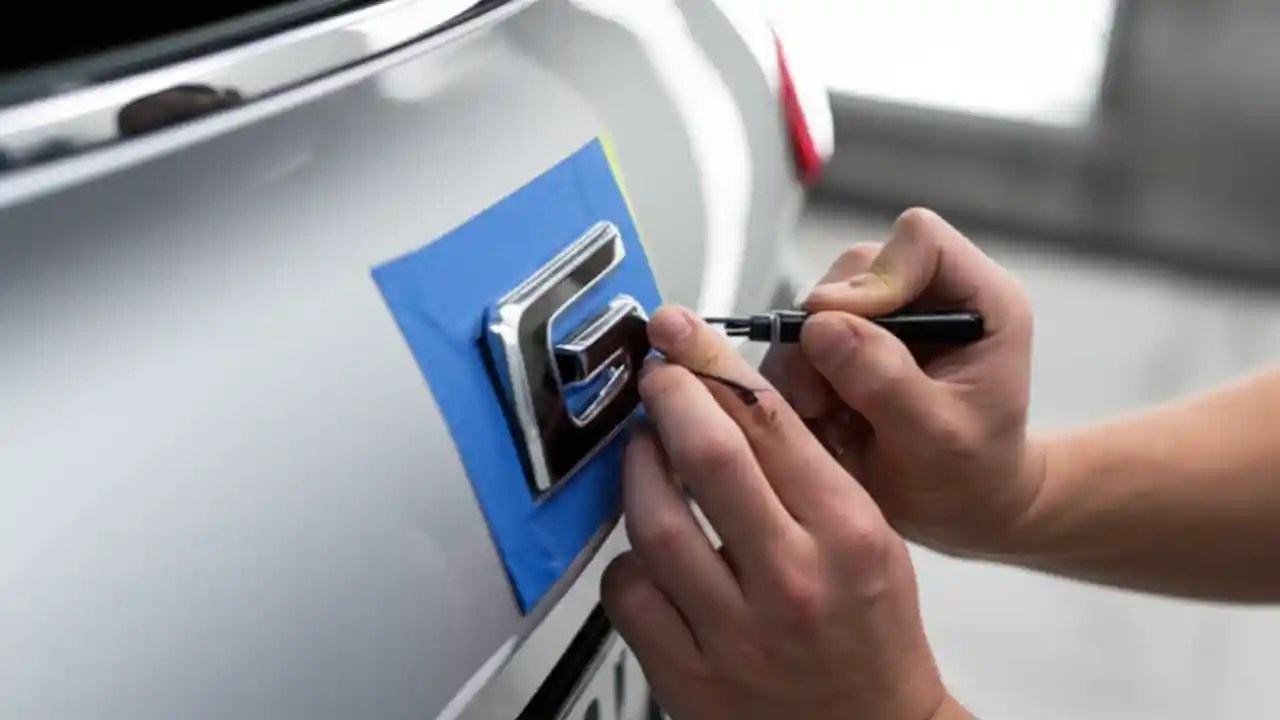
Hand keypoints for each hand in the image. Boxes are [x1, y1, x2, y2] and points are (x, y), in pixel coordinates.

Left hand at [601, 306, 966, 719]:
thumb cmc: (870, 636)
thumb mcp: (872, 538)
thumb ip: (809, 471)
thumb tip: (733, 396)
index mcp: (848, 535)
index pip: (771, 424)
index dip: (714, 367)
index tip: (686, 340)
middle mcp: (792, 581)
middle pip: (709, 456)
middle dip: (670, 397)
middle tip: (656, 377)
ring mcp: (735, 633)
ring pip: (654, 524)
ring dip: (637, 469)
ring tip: (642, 449)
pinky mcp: (688, 677)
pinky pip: (628, 595)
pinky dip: (626, 559)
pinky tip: (643, 546)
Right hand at [762, 208, 1039, 554]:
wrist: (958, 509)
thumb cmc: (970, 475)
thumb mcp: (938, 438)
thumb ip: (887, 381)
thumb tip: (822, 326)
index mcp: (979, 300)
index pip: (918, 241)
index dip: (877, 279)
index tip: (844, 335)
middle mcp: (927, 294)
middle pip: (852, 270)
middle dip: (824, 331)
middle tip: (822, 396)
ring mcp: (882, 316)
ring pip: (813, 305)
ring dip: (803, 362)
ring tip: (823, 415)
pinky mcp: (845, 342)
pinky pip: (795, 341)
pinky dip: (794, 380)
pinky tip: (820, 418)